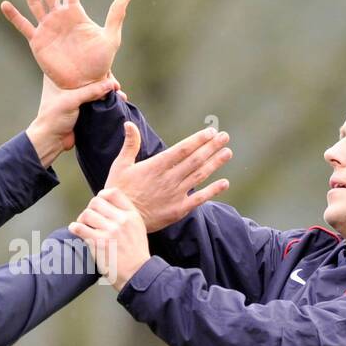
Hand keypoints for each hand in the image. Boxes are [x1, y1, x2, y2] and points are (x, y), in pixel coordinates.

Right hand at [1, 0, 130, 89]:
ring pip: (35, 4)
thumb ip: (115, 16)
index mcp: (75, 13)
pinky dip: (14, 16)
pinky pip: (23, 26)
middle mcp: (60, 18)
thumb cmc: (100, 62)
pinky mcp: (37, 42)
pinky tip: (5, 5)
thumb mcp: (110, 38)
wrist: (85, 82)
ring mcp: (47, 28)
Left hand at [26, 74, 122, 167]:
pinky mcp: (82, 106)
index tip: (109, 74)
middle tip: (116, 87)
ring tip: (120, 95)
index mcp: (59, 75)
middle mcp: (68, 82)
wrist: (51, 140)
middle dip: (106, 80)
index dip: (97, 67)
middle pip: (92, 76)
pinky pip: (98, 99)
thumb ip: (91, 91)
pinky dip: (107, 100)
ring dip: (108, 91)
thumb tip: (111, 85)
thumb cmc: (53, 118)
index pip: (81, 64)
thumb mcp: (71, 100)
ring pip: (96, 88)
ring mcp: (76, 94)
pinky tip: (119, 101)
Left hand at [68, 188, 149, 291]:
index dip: (102, 196)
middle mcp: (121, 220)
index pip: (113, 193)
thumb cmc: (136, 254)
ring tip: (84, 227)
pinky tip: (75, 230)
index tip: (98, 204)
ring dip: (82, 220)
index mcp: (132, 215)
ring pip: (86, 214)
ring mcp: (110, 231)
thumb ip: (125, 215)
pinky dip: (74, 228)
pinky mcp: (98, 242)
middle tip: (89, 219)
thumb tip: (107, 205)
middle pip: (96, 202)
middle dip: (90, 209)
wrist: (137, 274)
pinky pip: (79, 227)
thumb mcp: (138, 228)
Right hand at [104, 121, 232, 231]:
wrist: (120, 221)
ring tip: (227, 152)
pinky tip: (224, 183)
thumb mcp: (120, 166)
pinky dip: (213, 190)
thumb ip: (130, 145)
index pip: (182, 149)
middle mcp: (169, 179)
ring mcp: (175, 194)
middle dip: (211, 147)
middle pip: (195, 160)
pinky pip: (200, 199)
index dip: (198, 140)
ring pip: (200, 175)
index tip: (210, 132)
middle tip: (225, 137)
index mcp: (156, 166)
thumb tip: (129, 124)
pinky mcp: (178, 209)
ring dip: (215, 163)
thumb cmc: (118, 191)